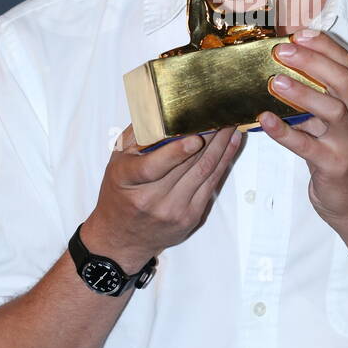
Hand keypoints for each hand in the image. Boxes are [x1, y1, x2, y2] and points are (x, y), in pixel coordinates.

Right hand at [84, 123, 242, 270]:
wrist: (121, 238)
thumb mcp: (116, 162)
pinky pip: (211, 186)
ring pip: (204, 173)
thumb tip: (162, 110)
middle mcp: (151, 199)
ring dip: (222, 148)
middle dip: (209, 138)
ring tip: (230, 127)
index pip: (153, 167)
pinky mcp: (190, 218)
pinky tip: (230, 147)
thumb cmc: (119, 194)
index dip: (177, 152)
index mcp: (128, 181)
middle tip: (222, 115)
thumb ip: (137, 136)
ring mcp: (173, 211)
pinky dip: (223, 164)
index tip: (195, 137)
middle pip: (187, 166)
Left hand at [261, 29, 347, 227]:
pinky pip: (308, 147)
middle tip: (282, 51)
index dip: (325, 46)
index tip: (299, 34)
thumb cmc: (336, 157)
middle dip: (313, 61)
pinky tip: (265, 120)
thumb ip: (313, 100)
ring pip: (333, 110)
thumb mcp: (329, 124)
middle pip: (342, 81)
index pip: (347, 66)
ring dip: (303, 93)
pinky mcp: (334, 166)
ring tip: (274, 82)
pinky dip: (286, 133)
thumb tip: (280, 72)